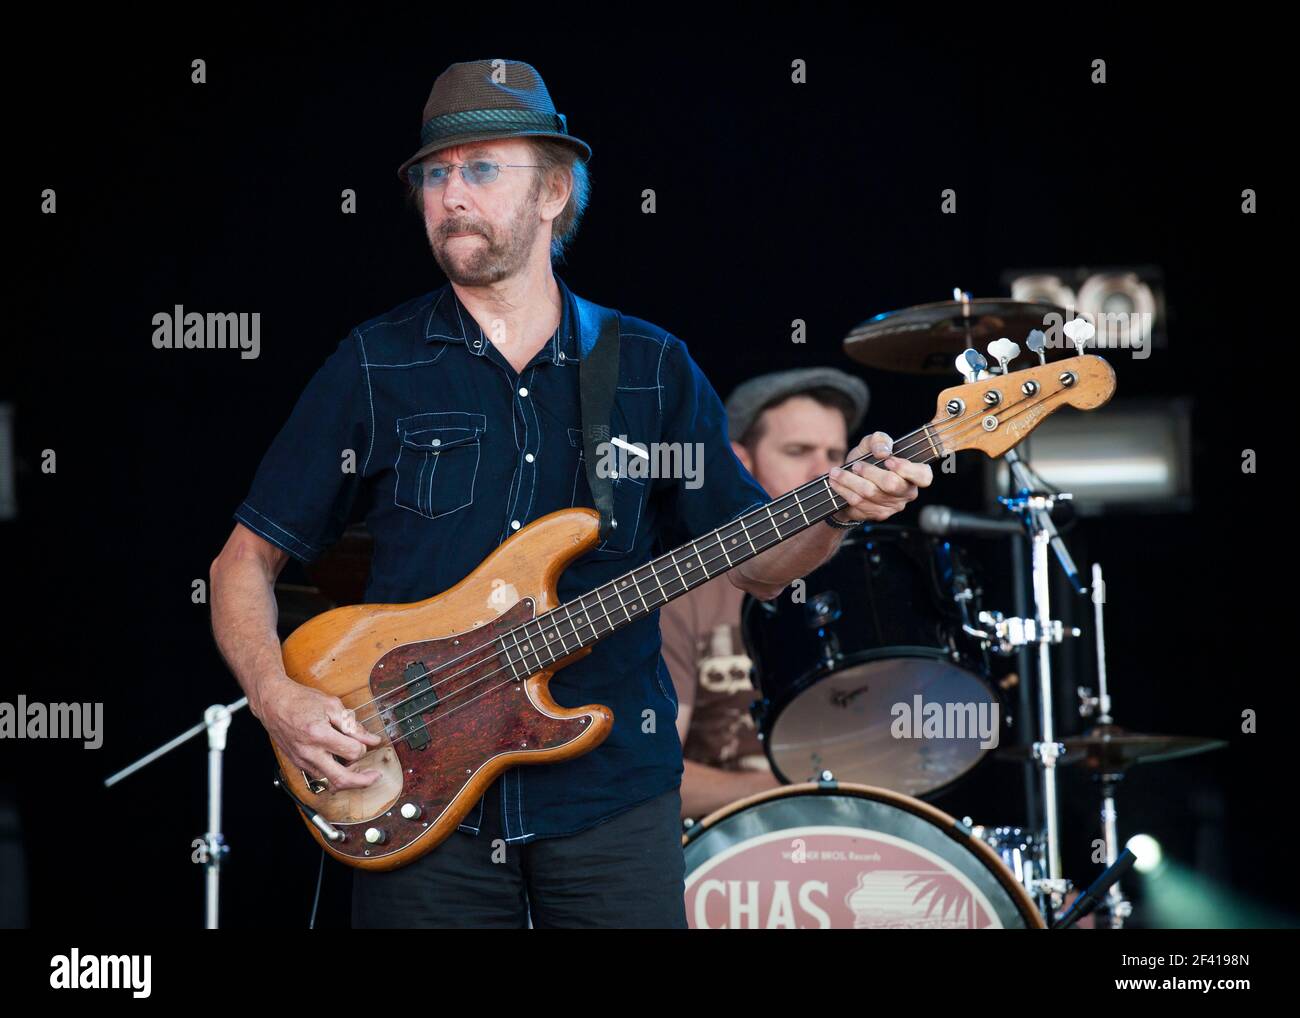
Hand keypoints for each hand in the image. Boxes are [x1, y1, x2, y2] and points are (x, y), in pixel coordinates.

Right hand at [257, 675, 384, 789]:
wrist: (273, 702)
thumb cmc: (301, 700)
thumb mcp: (332, 705)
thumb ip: (353, 726)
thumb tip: (372, 740)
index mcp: (319, 735)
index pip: (352, 752)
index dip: (364, 747)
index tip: (368, 742)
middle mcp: (309, 752)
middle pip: (341, 779)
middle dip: (362, 781)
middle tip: (374, 776)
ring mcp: (302, 760)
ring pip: (330, 780)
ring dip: (346, 777)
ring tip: (357, 767)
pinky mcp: (298, 763)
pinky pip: (319, 775)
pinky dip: (332, 772)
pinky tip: (340, 763)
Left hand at [827, 431, 932, 523]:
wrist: (850, 483)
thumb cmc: (867, 461)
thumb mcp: (871, 445)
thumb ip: (879, 440)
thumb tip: (883, 451)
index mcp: (914, 474)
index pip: (923, 476)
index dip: (906, 469)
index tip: (888, 460)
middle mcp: (907, 492)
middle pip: (891, 484)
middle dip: (870, 472)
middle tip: (856, 465)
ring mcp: (893, 506)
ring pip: (870, 494)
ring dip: (849, 481)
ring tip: (836, 472)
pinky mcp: (877, 515)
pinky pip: (859, 503)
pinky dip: (844, 490)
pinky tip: (835, 483)